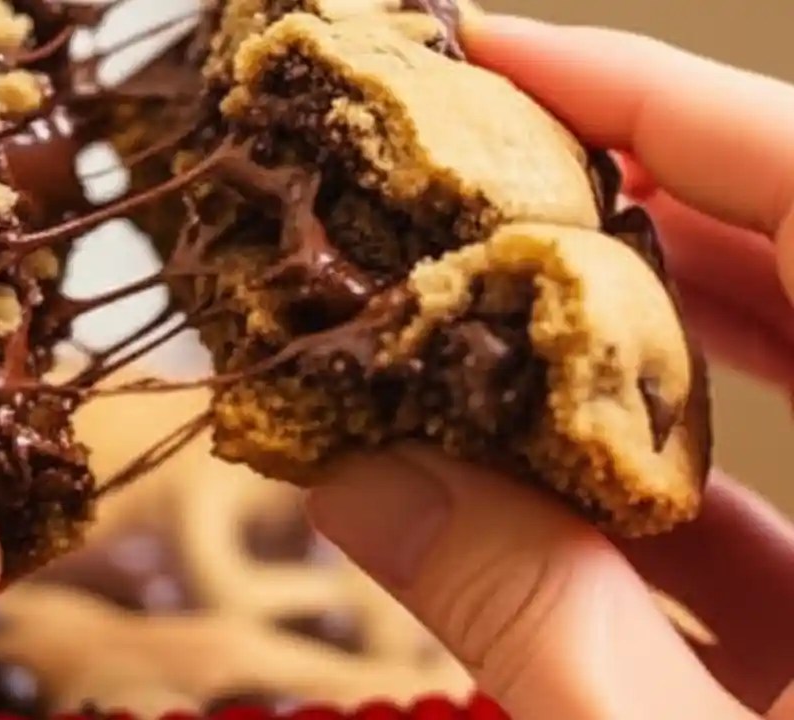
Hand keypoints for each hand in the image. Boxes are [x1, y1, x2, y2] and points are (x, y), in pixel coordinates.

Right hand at [307, 16, 793, 719]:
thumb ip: (534, 620)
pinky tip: (528, 473)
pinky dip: (647, 467)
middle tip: (462, 169)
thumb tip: (361, 481)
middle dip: (625, 196)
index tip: (501, 51)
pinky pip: (778, 496)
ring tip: (475, 294)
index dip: (662, 99)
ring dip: (626, 323)